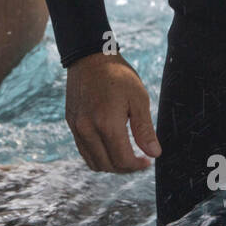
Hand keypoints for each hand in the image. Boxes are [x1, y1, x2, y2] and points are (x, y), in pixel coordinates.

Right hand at [65, 52, 160, 170]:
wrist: (90, 57)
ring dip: (111, 165)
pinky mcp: (71, 124)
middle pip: (108, 165)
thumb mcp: (139, 99)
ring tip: (126, 156)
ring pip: (94, 162)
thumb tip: (154, 153)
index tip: (148, 161)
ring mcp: (77, 128)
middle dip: (126, 168)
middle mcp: (88, 129)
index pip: (122, 160)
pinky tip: (111, 147)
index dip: (137, 166)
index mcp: (107, 124)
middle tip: (140, 160)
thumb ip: (145, 130)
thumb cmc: (118, 76)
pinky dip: (98, 156)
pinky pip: (84, 151)